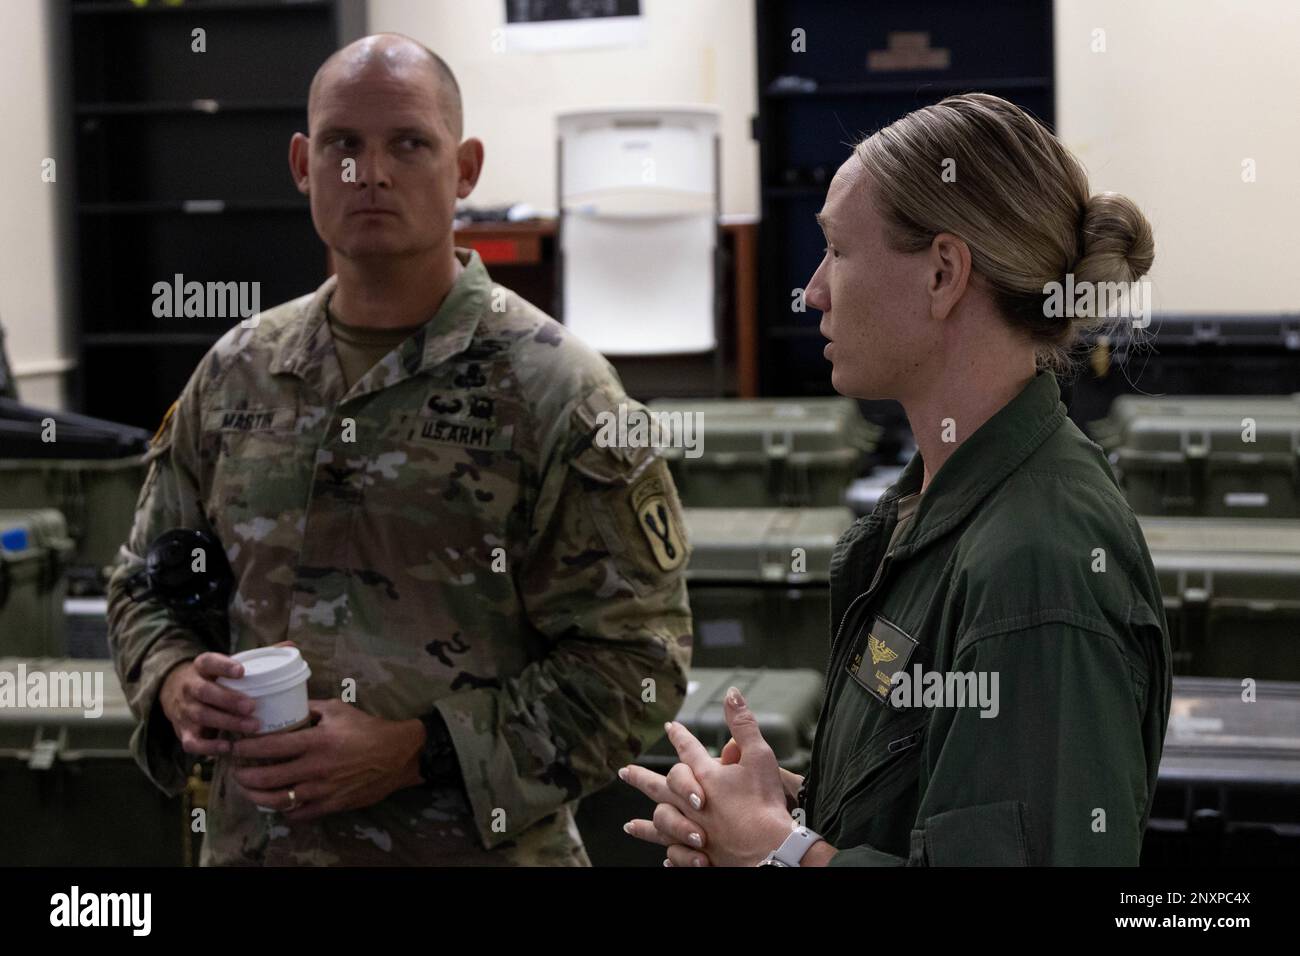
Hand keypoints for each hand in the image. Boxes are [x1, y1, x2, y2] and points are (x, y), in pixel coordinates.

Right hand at [159, 652, 258, 756]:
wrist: (173, 693)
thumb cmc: (212, 679)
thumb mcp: (226, 665)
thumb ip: (257, 658)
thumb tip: (291, 647)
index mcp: (201, 667)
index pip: (208, 662)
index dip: (223, 666)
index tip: (242, 671)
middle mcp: (189, 687)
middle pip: (204, 691)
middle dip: (229, 699)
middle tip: (252, 706)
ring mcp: (184, 710)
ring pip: (201, 716)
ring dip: (227, 722)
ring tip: (253, 726)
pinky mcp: (183, 731)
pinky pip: (192, 742)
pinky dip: (209, 747)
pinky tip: (228, 747)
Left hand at [229, 698, 424, 821]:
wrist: (398, 755)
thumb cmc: (368, 728)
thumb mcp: (338, 709)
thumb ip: (309, 708)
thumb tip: (285, 704)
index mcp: (316, 741)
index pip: (270, 747)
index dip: (245, 749)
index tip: (233, 747)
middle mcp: (315, 768)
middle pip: (266, 778)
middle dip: (243, 776)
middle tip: (235, 770)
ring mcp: (322, 790)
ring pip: (277, 801)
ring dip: (256, 797)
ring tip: (248, 790)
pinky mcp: (331, 805)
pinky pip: (298, 814)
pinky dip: (283, 810)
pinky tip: (277, 803)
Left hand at [623, 686, 793, 866]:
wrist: (769, 850)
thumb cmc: (765, 802)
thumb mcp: (760, 756)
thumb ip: (743, 724)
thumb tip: (731, 693)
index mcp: (705, 776)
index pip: (687, 750)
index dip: (680, 736)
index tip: (669, 726)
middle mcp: (690, 804)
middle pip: (660, 787)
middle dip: (641, 778)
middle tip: (624, 773)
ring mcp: (691, 831)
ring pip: (661, 824)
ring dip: (644, 825)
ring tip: (629, 825)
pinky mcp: (697, 856)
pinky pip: (676, 854)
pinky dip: (670, 853)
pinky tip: (664, 855)